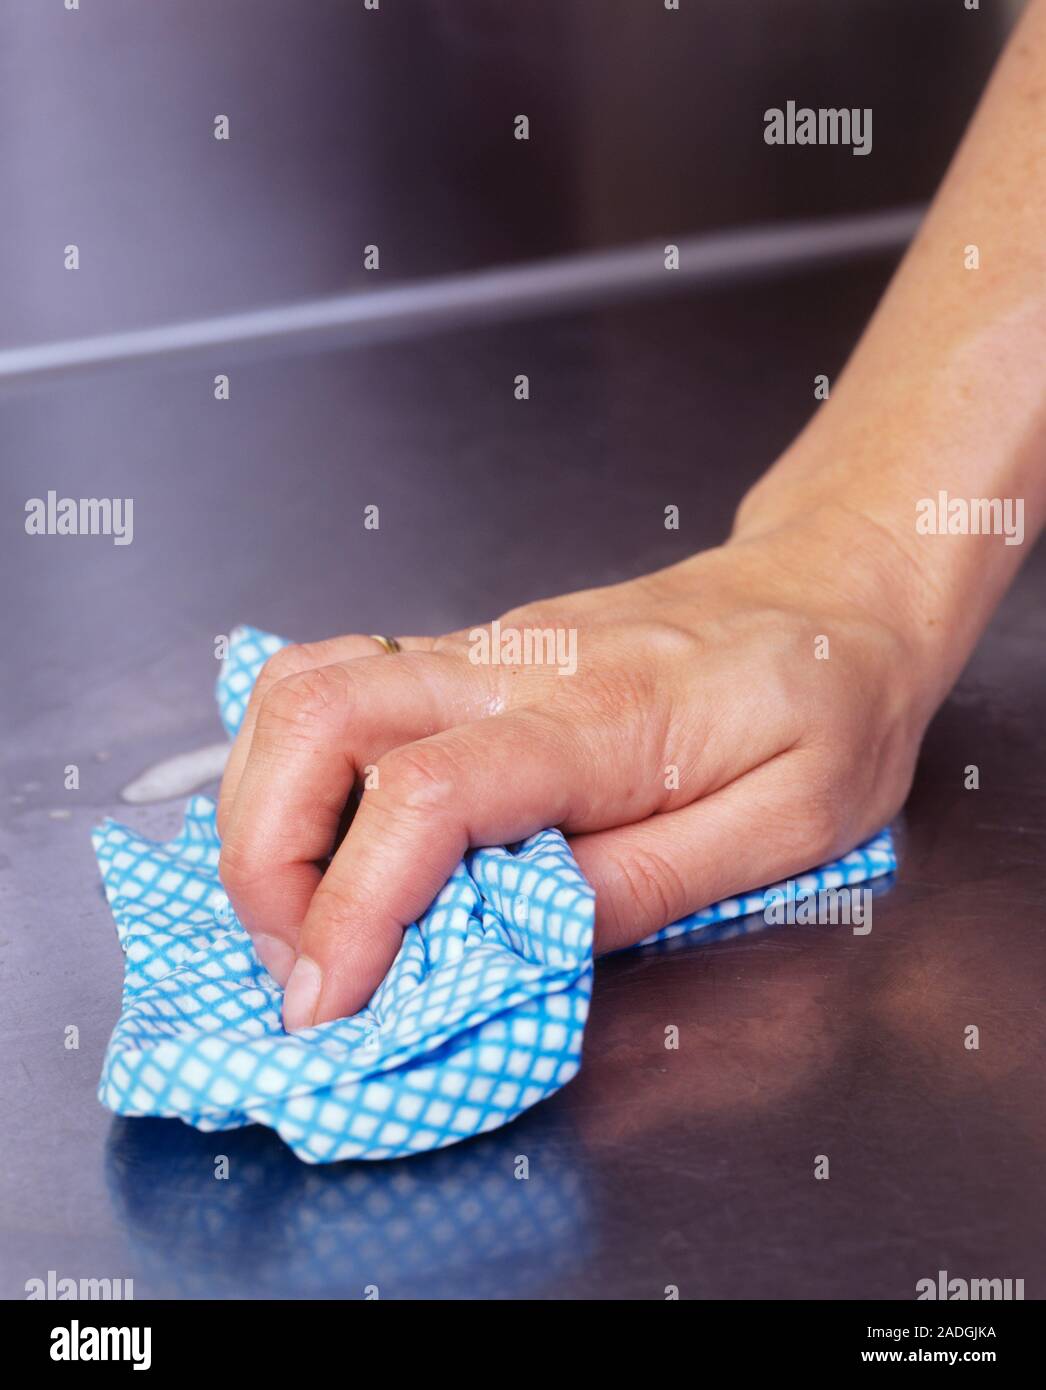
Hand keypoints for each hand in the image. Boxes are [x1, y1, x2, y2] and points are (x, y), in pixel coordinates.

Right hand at [216, 506, 935, 1031]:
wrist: (833, 590)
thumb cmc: (831, 706)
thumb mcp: (788, 828)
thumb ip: (644, 885)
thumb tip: (513, 938)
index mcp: (603, 720)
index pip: (426, 795)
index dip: (350, 907)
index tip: (328, 1005)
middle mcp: (518, 667)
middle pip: (318, 711)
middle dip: (263, 853)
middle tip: (296, 963)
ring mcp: (486, 648)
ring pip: (306, 684)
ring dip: (262, 805)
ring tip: (296, 912)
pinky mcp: (475, 652)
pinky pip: (340, 682)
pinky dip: (293, 768)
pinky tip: (322, 836)